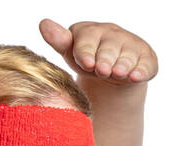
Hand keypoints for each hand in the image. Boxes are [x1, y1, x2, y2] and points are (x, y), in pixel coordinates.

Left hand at [38, 18, 158, 86]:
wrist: (113, 76)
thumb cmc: (88, 61)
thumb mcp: (71, 53)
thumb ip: (59, 40)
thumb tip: (43, 23)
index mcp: (90, 31)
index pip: (87, 38)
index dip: (87, 51)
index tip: (87, 63)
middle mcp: (112, 33)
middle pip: (109, 47)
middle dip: (106, 59)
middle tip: (102, 71)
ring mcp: (131, 44)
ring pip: (127, 56)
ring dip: (123, 65)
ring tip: (118, 73)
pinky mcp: (146, 57)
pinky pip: (145, 63)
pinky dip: (141, 71)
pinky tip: (135, 76)